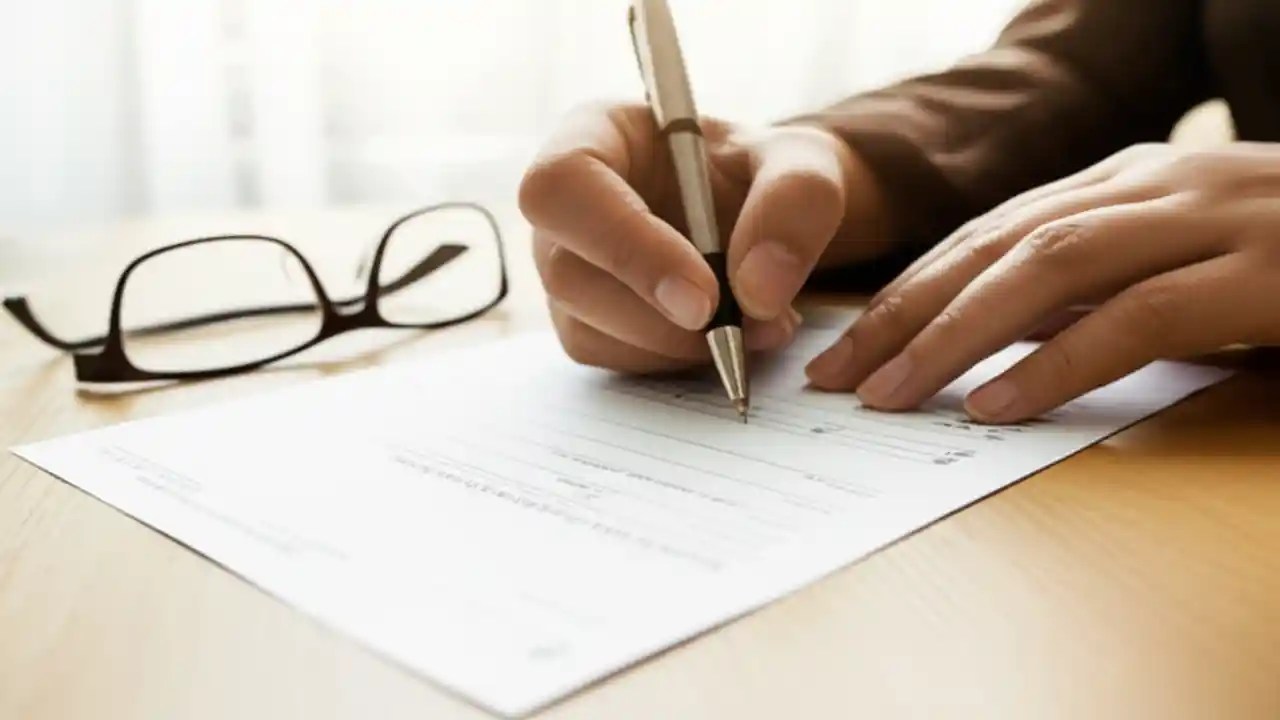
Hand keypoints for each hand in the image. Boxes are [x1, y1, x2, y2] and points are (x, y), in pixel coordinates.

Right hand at [519, 103, 889, 372]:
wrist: (763, 215)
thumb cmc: (764, 170)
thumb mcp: (805, 160)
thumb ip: (795, 201)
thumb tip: (758, 292)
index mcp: (595, 134)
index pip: (561, 186)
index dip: (624, 244)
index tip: (702, 295)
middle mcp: (566, 205)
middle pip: (566, 272)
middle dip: (656, 316)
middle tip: (744, 326)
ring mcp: (568, 267)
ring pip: (587, 328)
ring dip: (678, 345)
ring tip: (758, 323)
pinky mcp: (587, 321)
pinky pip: (614, 360)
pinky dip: (676, 362)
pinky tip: (723, 334)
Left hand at [806, 142, 1279, 421]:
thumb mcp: (1184, 255)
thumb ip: (1098, 283)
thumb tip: (996, 338)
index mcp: (1130, 179)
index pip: (989, 231)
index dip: (908, 288)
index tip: (847, 345)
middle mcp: (1156, 184)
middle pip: (996, 245)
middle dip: (904, 312)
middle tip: (838, 378)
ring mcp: (1210, 221)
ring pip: (1046, 269)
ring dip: (954, 336)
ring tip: (889, 398)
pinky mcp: (1261, 275)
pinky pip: (1137, 319)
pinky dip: (1056, 362)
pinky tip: (994, 405)